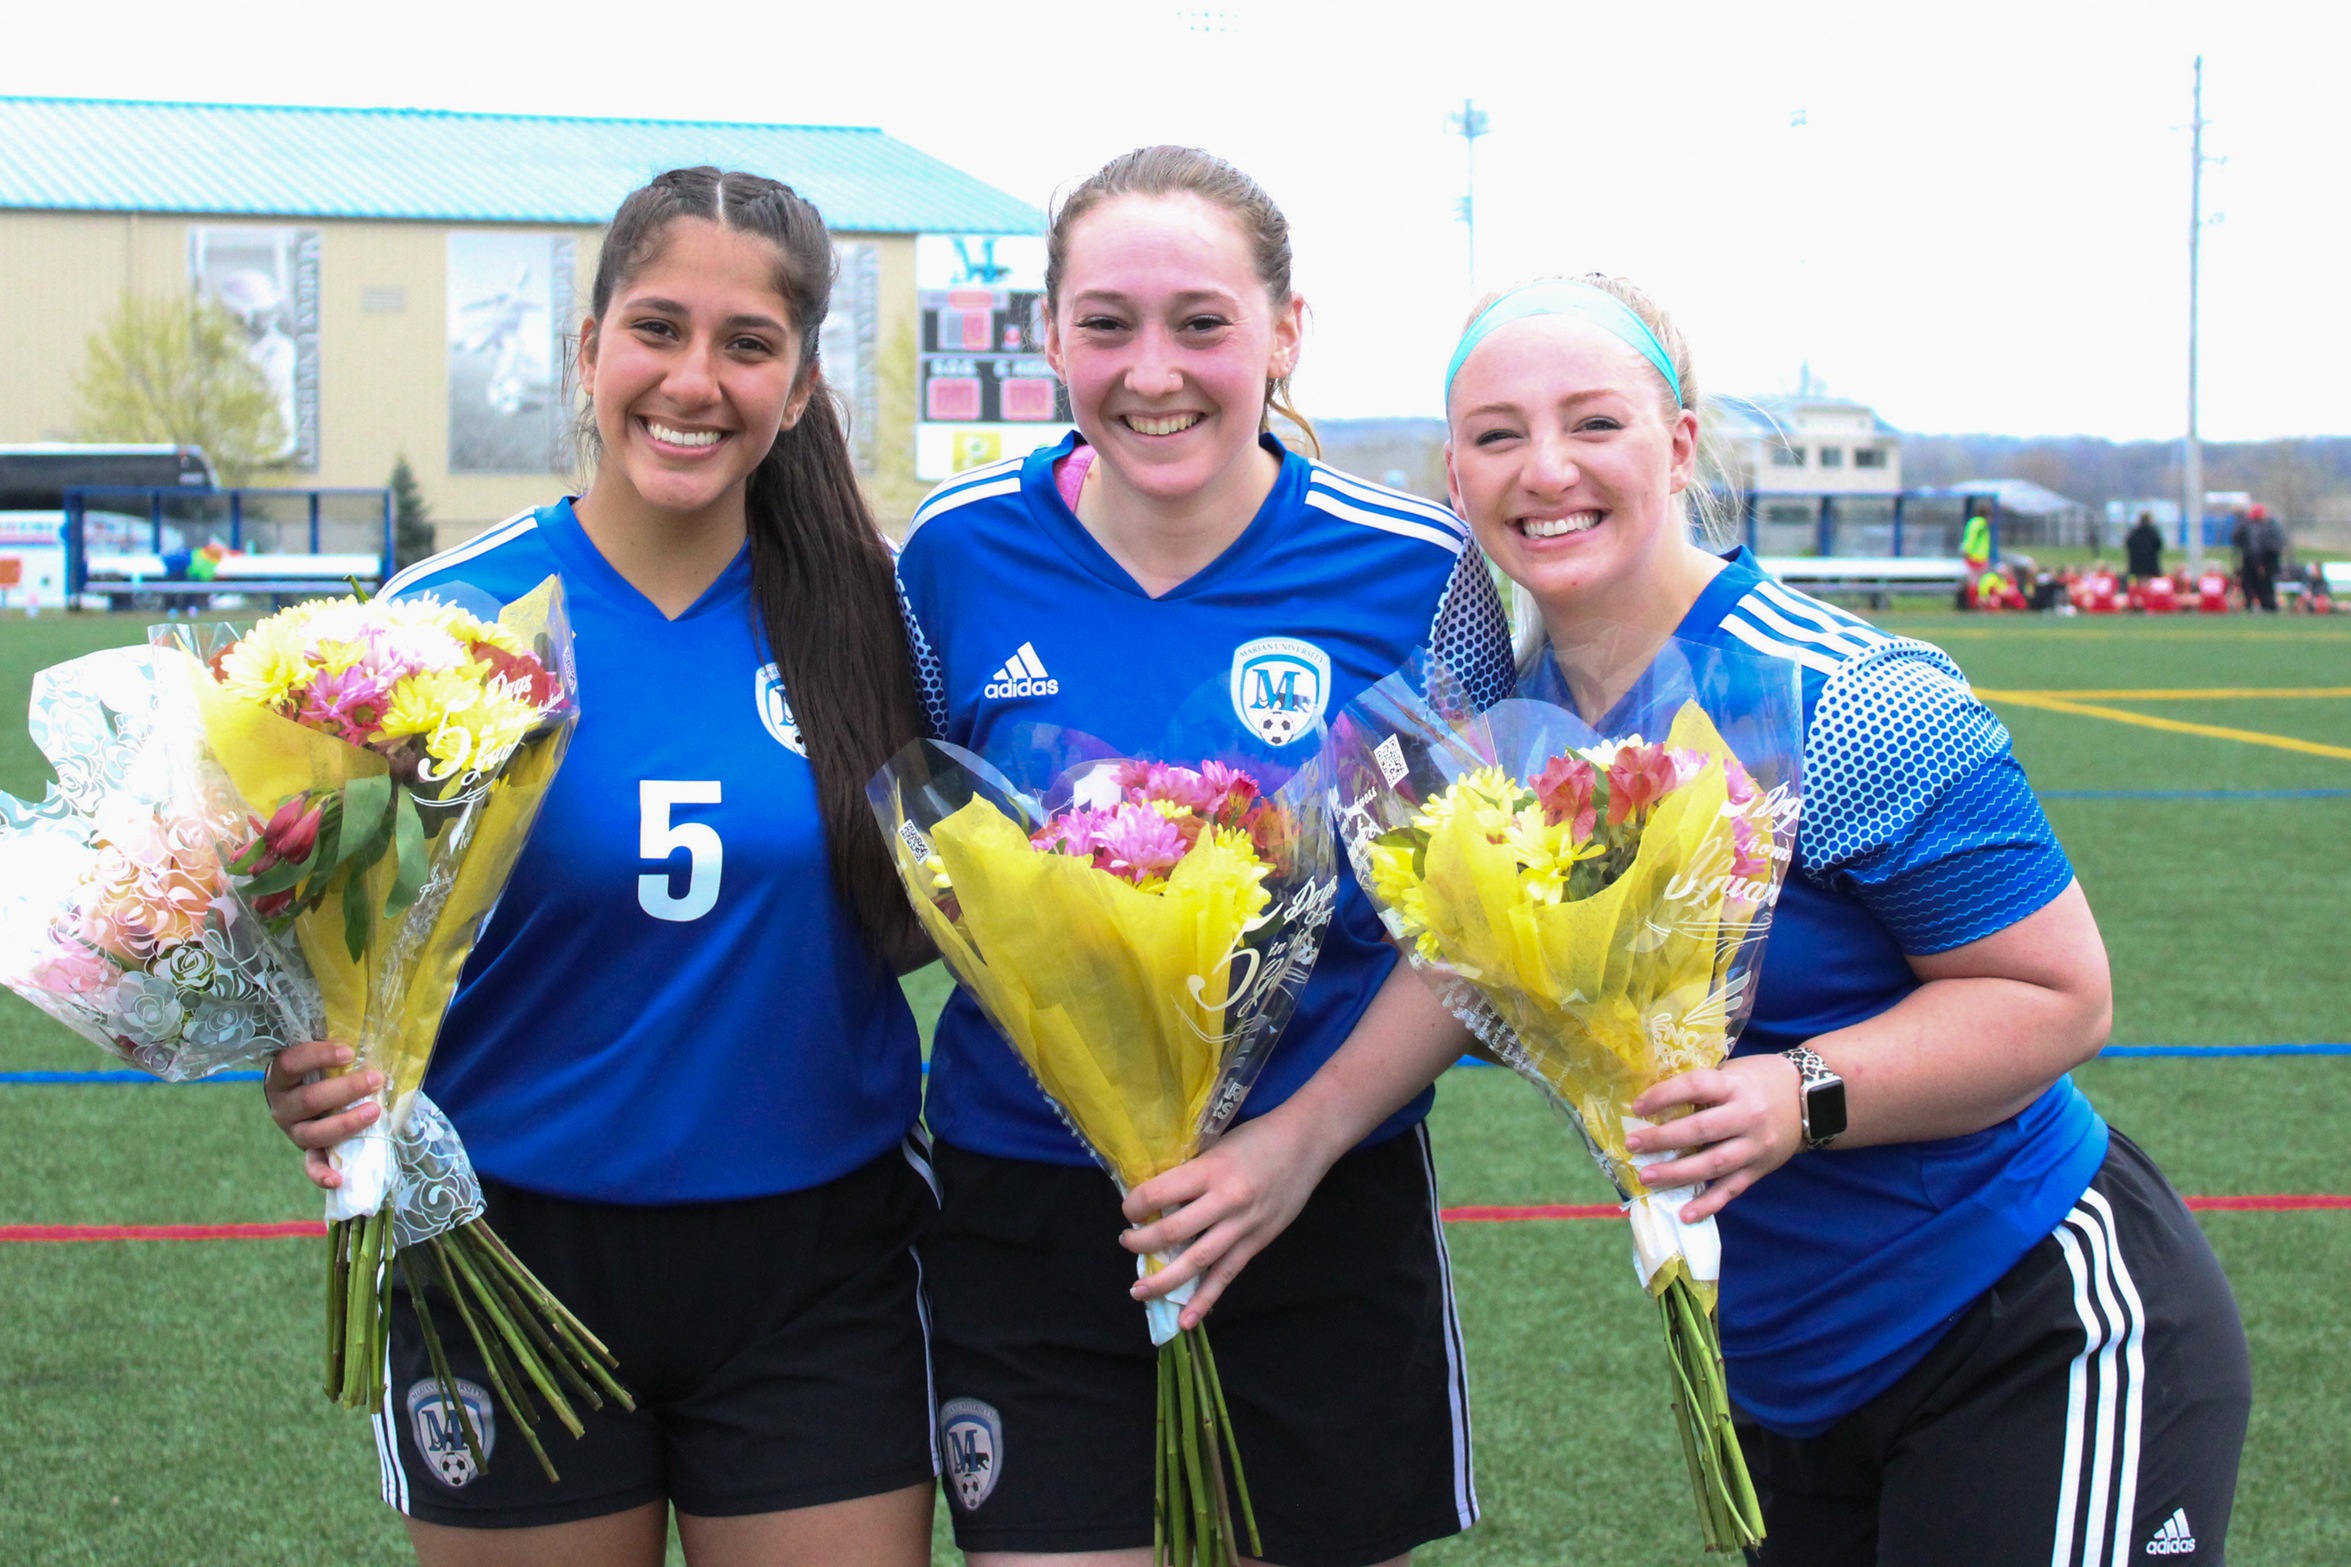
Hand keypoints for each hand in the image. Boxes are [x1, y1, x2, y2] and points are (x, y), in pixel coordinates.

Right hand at [263, 1040, 381, 1191]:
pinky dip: (322, 1175)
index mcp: (281, 1078)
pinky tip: (338, 1179)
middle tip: (375, 1079)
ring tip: (374, 1112)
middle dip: (345, 1089)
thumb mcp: (321, 1055)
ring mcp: (293, 1131)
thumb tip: (373, 1032)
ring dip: (345, 1123)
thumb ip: (336, 1049)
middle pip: (309, 1100)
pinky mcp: (307, 1151)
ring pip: (314, 1133)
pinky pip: (311, 1166)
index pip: (291, 1063)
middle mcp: (282, 1107)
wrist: (304, 1093)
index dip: (318, 1056)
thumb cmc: (319, 1069)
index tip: (349, 1051)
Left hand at [1118, 1109, 1342, 1330]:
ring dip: (1163, 1280)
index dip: (1134, 1206)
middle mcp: (1225, 1201)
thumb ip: (1191, 1174)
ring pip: (1196, 1261)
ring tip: (1139, 1291)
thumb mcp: (1216, 1147)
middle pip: (1172, 1232)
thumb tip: (1157, 1200)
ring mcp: (1242, 1226)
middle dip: (1141, 1243)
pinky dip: (1204, 1300)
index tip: (1128, 1210)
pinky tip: (1185, 1321)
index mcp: (1210, 1171)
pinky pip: (1225, 1276)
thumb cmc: (1257, 1138)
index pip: (1159, 1194)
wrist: (1305, 1144)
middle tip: (1127, 1243)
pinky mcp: (1257, 1243)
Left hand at [1624, 1054, 1804, 1222]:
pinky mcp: (1760, 1169)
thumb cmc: (1759, 1080)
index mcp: (1734, 1085)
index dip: (1665, 1096)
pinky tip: (1685, 1214)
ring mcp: (1755, 1146)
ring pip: (1714, 1164)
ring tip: (1647, 1178)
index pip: (1695, 1087)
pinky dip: (1708, 1204)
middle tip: (1632, 1146)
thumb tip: (1654, 1103)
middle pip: (1701, 1130)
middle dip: (1663, 1139)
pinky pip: (1732, 1189)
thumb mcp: (1732, 1072)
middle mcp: (1746, 1116)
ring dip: (1677, 1174)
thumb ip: (1701, 1087)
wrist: (1812, 1099)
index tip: (1637, 1107)